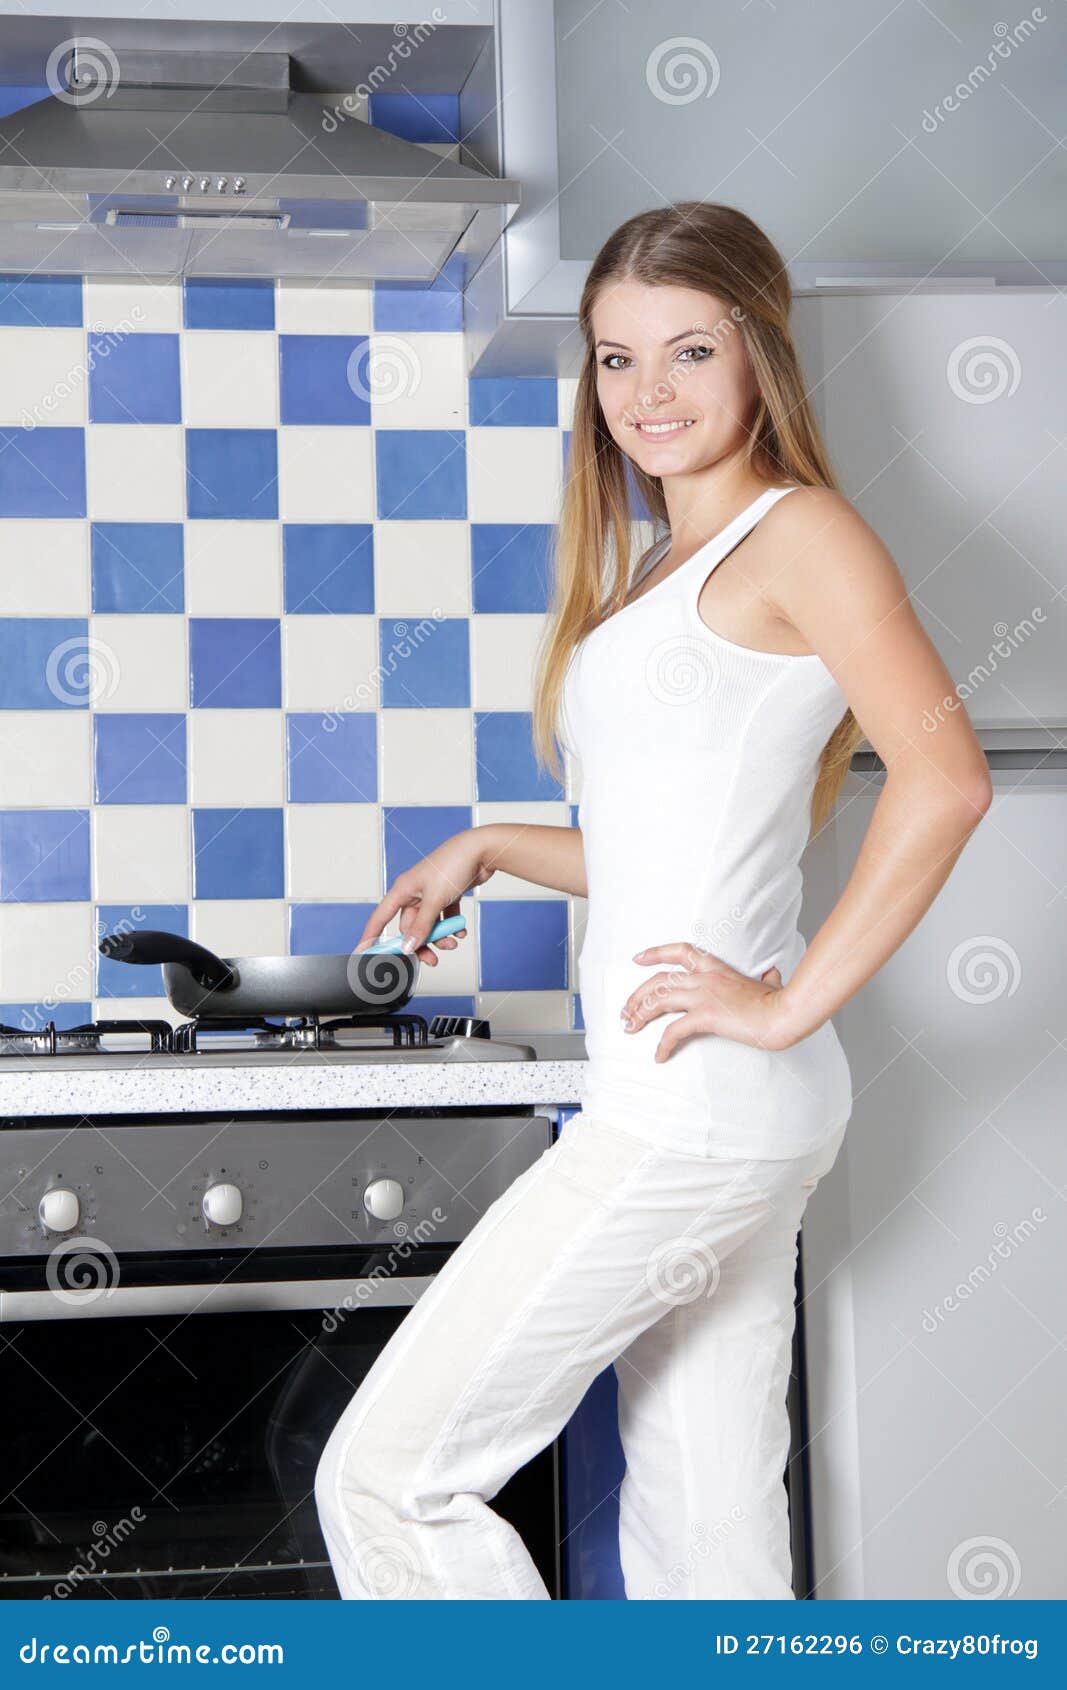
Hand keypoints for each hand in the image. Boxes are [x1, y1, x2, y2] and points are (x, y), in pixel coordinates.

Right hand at [351, 829, 495, 966]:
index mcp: (403, 889)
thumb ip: (422, 926)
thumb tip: (408, 946)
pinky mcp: (446, 894)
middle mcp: (414, 891)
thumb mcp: (435, 899)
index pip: (380, 917)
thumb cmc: (454, 865)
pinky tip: (460, 931)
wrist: (482, 850)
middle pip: (410, 927)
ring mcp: (431, 893)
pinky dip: (452, 926)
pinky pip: (444, 917)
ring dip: (440, 936)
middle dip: (422, 943)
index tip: (364, 952)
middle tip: (433, 959)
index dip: (371, 935)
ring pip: (429, 924)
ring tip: (453, 942)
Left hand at [619, 941, 798, 1061]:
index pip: (680, 951)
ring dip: (640, 1013)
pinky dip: (662, 1044)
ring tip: (630, 1027)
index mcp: (717, 968)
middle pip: (659, 980)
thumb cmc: (780, 1002)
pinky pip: (674, 1030)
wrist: (785, 1014)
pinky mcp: (706, 1015)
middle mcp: (706, 978)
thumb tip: (773, 974)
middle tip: (626, 1010)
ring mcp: (704, 995)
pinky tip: (659, 1055)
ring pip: (659, 999)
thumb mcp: (770, 984)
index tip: (637, 959)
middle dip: (638, 994)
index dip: (656, 953)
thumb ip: (767, 978)